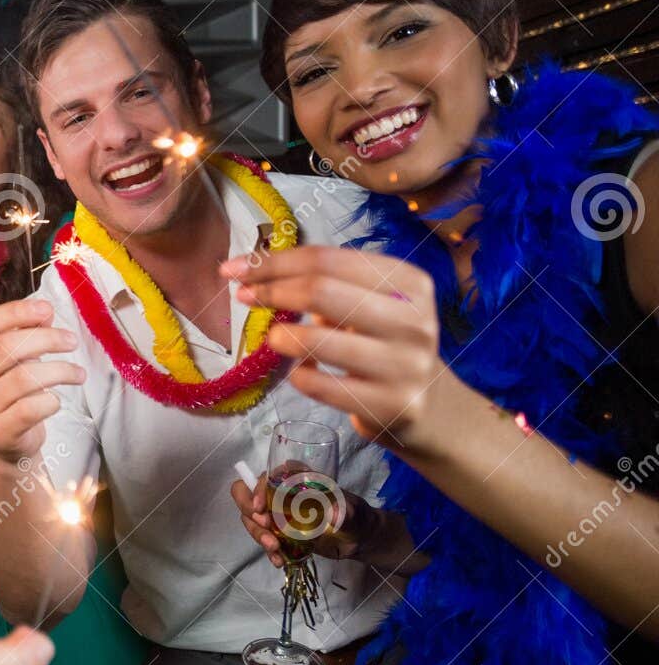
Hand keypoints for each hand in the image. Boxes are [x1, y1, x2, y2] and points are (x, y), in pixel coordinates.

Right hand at [0, 299, 81, 464]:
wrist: (6, 442)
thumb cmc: (9, 393)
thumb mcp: (12, 359)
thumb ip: (24, 333)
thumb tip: (44, 313)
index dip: (15, 312)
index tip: (46, 309)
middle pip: (5, 348)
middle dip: (46, 339)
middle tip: (71, 341)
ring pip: (23, 378)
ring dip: (59, 370)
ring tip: (77, 373)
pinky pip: (30, 408)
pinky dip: (51, 401)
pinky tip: (56, 400)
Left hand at [221, 247, 446, 454]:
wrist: (429, 405)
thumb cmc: (383, 344)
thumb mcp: (370, 305)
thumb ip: (326, 284)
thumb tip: (254, 271)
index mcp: (408, 282)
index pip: (327, 259)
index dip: (274, 262)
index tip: (235, 269)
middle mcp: (413, 320)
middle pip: (321, 291)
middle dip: (271, 290)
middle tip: (243, 297)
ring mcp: (405, 365)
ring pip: (318, 340)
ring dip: (281, 337)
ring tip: (272, 339)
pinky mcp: (391, 405)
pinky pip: (320, 386)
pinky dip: (299, 375)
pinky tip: (301, 372)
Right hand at [228, 470, 374, 566]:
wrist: (359, 540)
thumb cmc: (357, 517)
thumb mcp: (355, 512)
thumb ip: (346, 512)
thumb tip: (334, 514)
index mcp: (298, 480)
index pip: (269, 476)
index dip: (259, 488)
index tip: (261, 508)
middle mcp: (282, 494)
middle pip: (249, 495)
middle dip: (250, 512)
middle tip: (265, 528)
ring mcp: (278, 514)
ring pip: (252, 519)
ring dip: (258, 534)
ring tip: (275, 550)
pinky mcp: (280, 534)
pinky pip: (264, 539)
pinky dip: (268, 551)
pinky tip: (279, 561)